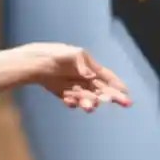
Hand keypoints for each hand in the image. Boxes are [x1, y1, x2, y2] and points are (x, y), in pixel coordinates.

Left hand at [0, 43, 132, 111]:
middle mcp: (85, 79)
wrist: (33, 61)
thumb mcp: (72, 54)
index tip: (126, 94)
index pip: (107, 77)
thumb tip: (90, 76)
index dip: (117, 86)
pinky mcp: (65, 94)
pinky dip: (73, 102)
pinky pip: (73, 101)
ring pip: (87, 98)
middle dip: (109, 97)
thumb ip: (83, 64)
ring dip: (90, 102)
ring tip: (89, 106)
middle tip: (113, 102)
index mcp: (90, 67)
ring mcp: (76, 87)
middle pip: (101, 91)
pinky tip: (70, 102)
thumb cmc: (55, 53)